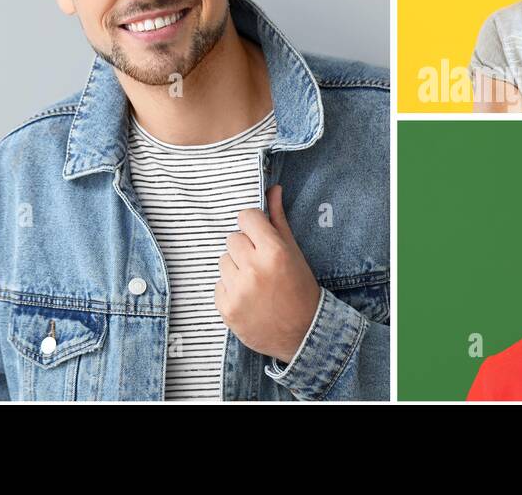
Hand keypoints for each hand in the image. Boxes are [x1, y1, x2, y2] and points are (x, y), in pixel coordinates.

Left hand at [215, 184, 321, 362]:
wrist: (303, 334)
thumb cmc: (300, 288)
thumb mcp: (293, 251)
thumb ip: (278, 219)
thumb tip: (272, 188)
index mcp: (273, 251)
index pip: (245, 217)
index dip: (253, 225)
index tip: (260, 236)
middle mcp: (254, 269)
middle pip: (232, 238)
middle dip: (245, 248)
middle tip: (260, 264)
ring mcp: (238, 291)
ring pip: (223, 260)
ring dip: (236, 268)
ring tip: (255, 283)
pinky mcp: (227, 309)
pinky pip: (218, 284)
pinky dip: (230, 289)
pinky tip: (248, 298)